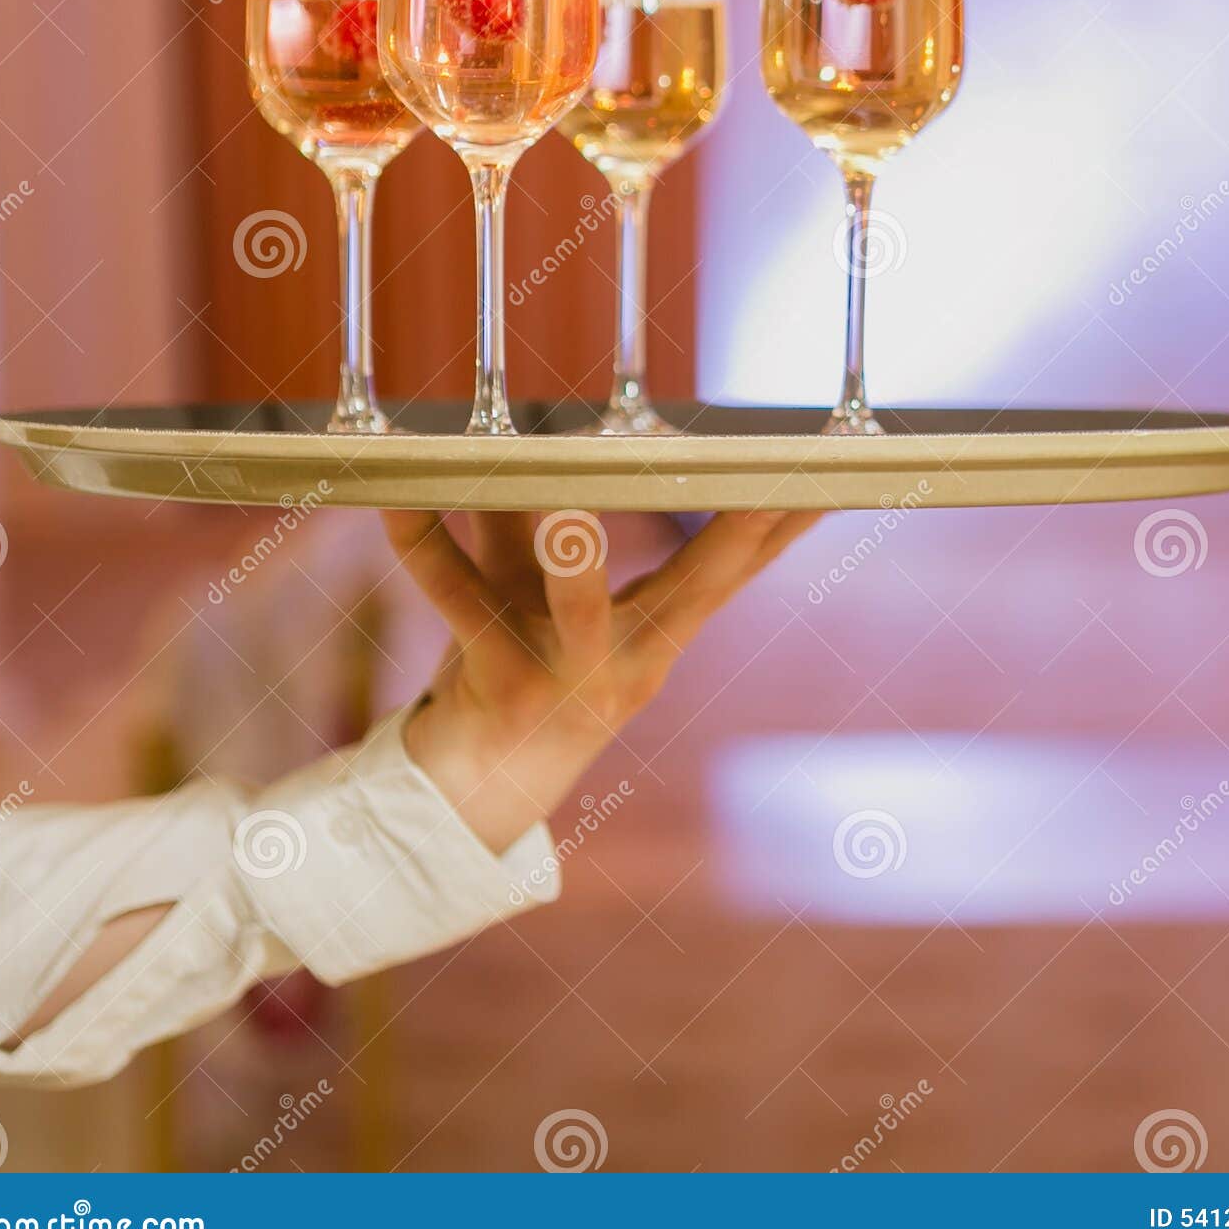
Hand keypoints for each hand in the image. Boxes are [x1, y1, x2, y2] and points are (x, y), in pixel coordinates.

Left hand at [386, 509, 817, 854]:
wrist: (472, 792)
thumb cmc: (524, 666)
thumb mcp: (551, 591)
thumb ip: (554, 512)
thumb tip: (571, 436)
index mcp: (658, 635)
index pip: (736, 570)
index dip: (785, 524)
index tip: (830, 475)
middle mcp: (627, 663)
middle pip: (693, 594)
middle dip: (733, 537)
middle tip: (766, 481)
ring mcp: (564, 680)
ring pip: (579, 618)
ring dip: (576, 567)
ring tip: (572, 516)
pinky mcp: (496, 686)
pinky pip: (459, 607)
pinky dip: (424, 549)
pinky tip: (398, 495)